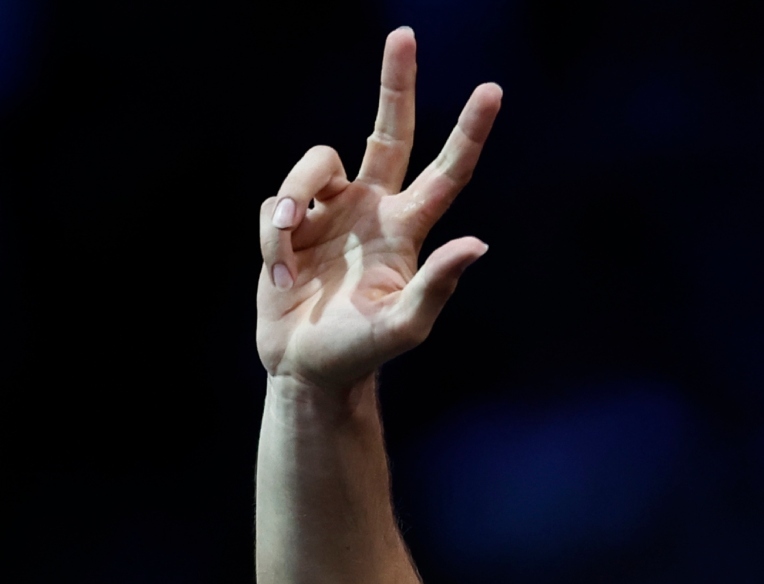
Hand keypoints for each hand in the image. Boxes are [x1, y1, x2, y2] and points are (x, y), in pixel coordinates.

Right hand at [256, 29, 500, 386]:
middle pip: (387, 130)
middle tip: (404, 36)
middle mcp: (372, 207)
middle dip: (395, 83)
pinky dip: (271, 239)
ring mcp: (329, 210)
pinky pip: (273, 204)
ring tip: (290, 266)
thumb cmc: (363, 352)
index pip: (445, 172)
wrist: (307, 368)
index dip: (468, 132)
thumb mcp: (405, 326)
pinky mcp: (287, 219)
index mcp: (407, 228)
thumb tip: (478, 244)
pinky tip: (281, 275)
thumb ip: (438, 285)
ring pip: (313, 163)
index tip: (491, 91)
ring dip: (293, 204)